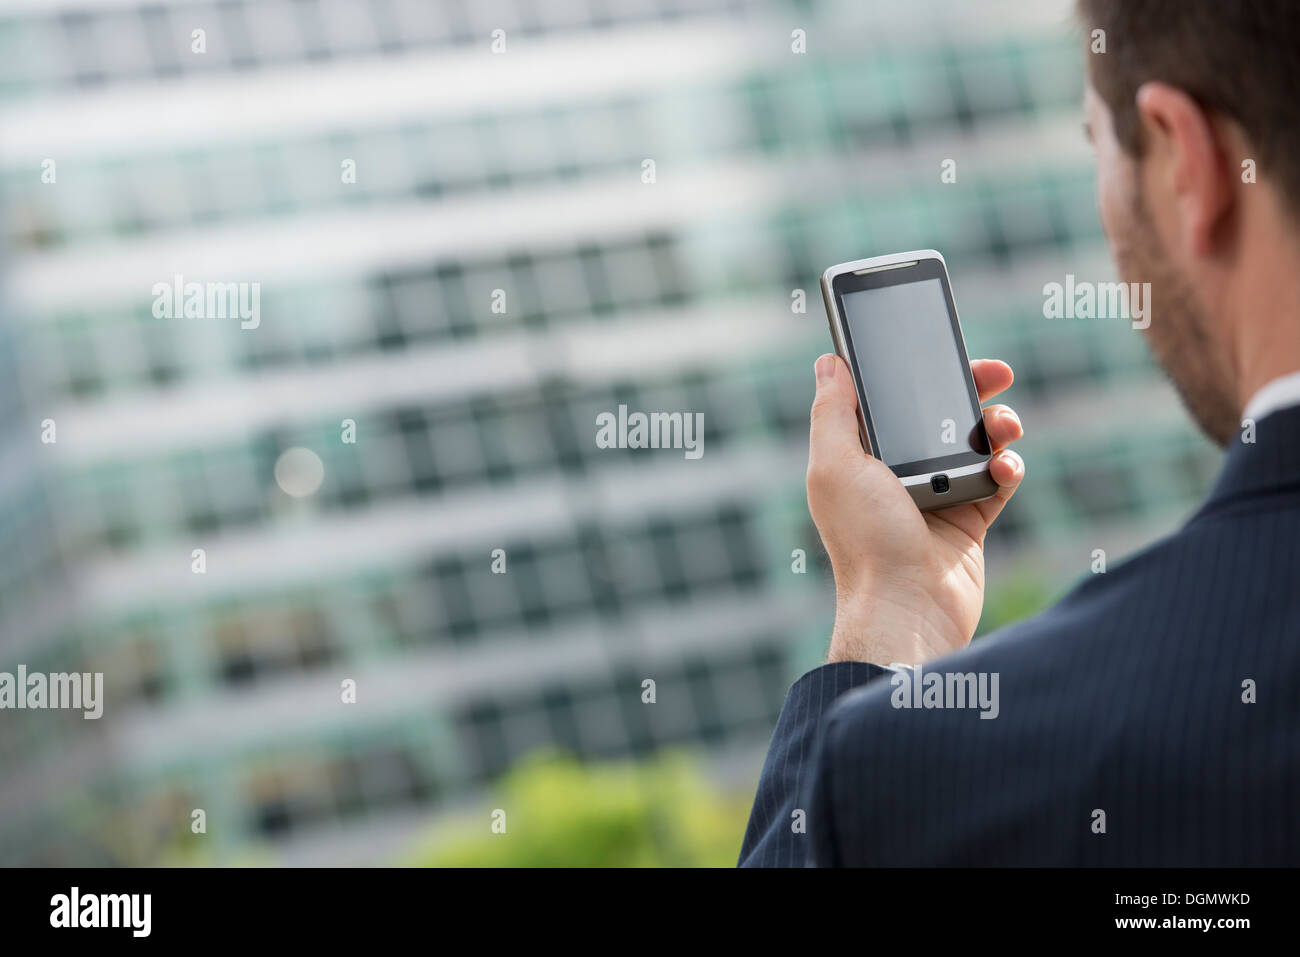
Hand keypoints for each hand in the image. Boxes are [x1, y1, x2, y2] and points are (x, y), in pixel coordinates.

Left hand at [807, 353, 1025, 666]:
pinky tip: (1007, 467)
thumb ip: (831, 412)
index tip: (941, 349)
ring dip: (996, 425)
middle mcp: (895, 475)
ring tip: (1005, 425)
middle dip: (969, 388)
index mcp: (860, 457)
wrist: (908, 609)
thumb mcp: (835, 466)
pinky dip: (1008, 468)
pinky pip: (997, 481)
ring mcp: (935, 497)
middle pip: (937, 414)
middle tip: (998, 372)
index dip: (913, 372)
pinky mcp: (969, 522)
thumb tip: (829, 362)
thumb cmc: (866, 540)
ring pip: (974, 443)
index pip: (888, 400)